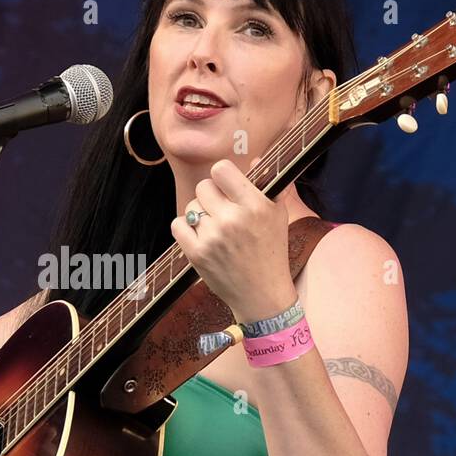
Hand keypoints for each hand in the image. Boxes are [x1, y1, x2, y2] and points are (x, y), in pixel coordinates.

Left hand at [169, 159, 297, 323]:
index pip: (221, 169)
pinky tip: (200, 236)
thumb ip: (269, 185)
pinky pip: (177, 225)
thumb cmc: (271, 252)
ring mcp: (212, 238)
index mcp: (255, 206)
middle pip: (203, 187)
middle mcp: (232, 220)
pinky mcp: (196, 254)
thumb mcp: (278, 216)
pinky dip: (185, 229)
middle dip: (211, 196)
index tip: (226, 186)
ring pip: (191, 207)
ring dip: (200, 214)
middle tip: (221, 211)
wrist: (263, 295)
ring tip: (215, 228)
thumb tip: (255, 161)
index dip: (221, 176)